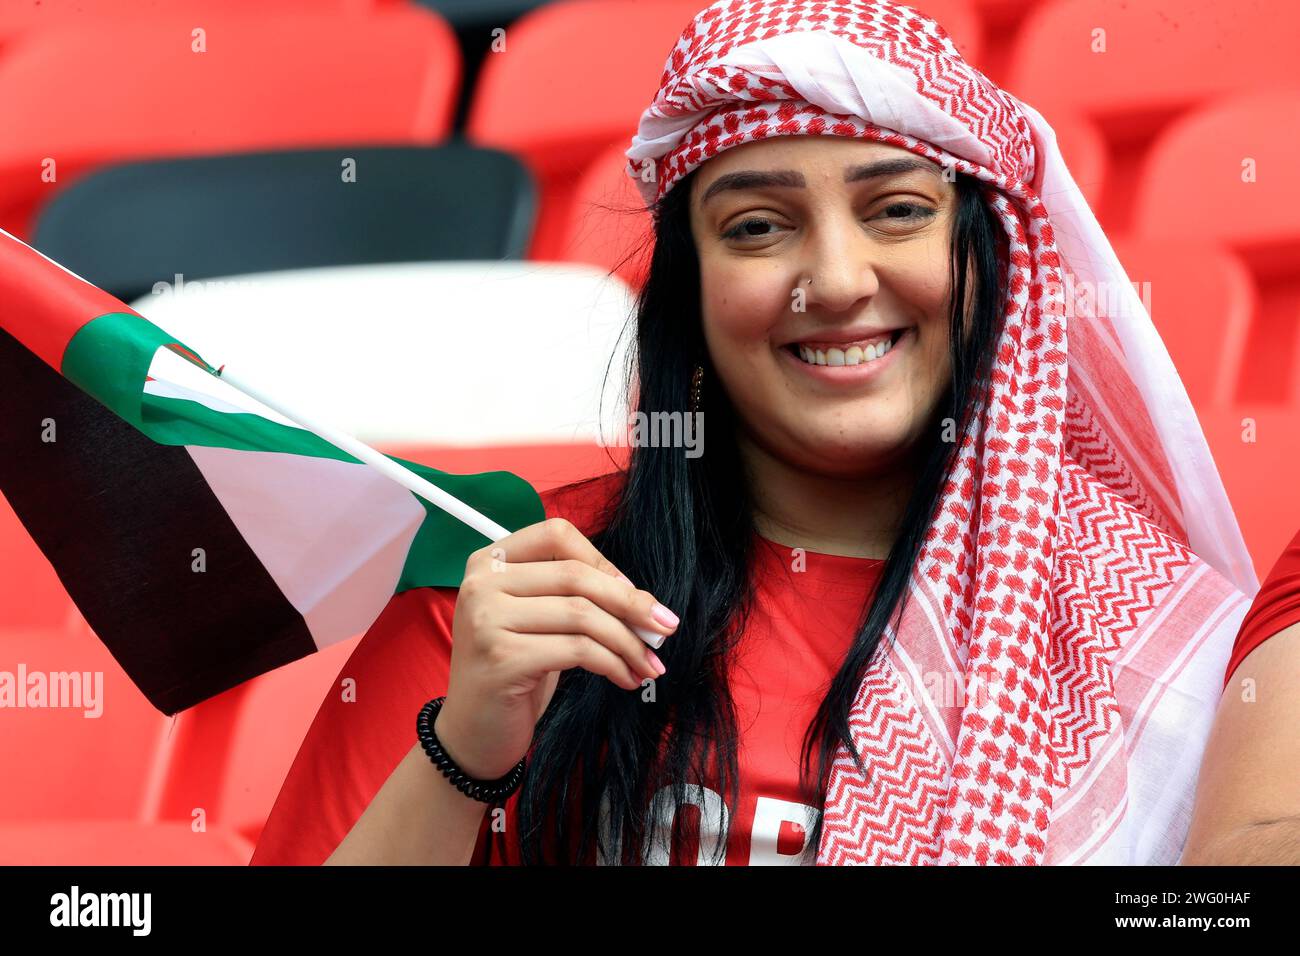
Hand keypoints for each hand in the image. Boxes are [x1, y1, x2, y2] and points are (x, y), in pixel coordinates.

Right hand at [434, 517, 678, 779]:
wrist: (472, 733)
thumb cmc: (514, 671)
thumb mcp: (538, 620)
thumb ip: (574, 595)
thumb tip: (643, 600)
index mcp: (490, 561)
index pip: (557, 535)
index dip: (603, 562)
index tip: (634, 596)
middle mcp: (482, 583)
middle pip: (576, 576)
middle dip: (631, 604)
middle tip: (665, 628)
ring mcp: (487, 619)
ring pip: (582, 614)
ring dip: (628, 641)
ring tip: (648, 665)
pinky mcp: (502, 658)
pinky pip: (578, 650)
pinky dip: (613, 664)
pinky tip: (626, 679)